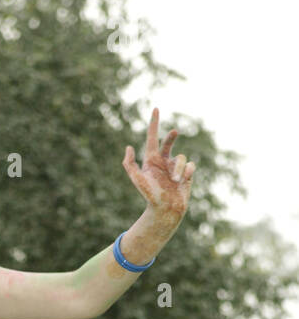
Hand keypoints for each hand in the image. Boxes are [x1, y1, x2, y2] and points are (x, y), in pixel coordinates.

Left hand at [123, 107, 194, 225]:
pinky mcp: (186, 173)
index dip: (154, 124)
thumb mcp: (137, 180)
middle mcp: (163, 161)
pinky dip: (187, 171)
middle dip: (171, 137)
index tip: (156, 109)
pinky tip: (184, 180)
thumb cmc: (150, 196)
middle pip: (168, 142)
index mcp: (151, 160)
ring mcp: (175, 167)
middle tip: (174, 132)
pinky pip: (190, 165)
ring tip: (175, 180)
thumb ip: (130, 164)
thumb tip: (129, 147)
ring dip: (179, 168)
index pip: (152, 138)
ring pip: (181, 157)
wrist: (166, 210)